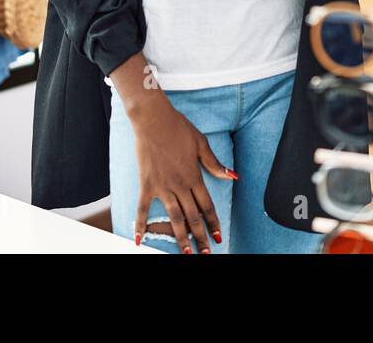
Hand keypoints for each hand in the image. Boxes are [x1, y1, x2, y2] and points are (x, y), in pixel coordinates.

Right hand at [128, 95, 229, 253]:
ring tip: (186, 253)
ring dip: (181, 238)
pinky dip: (140, 225)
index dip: (214, 223)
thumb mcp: (201, 143)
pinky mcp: (146, 183)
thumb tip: (233, 176)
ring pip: (174, 217)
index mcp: (194, 176)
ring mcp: (162, 186)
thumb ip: (215, 164)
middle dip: (201, 237)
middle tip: (206, 253)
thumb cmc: (178, 128)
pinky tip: (139, 239)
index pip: (207, 205)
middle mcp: (180, 185)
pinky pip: (143, 208)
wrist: (153, 119)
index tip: (219, 237)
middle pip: (193, 217)